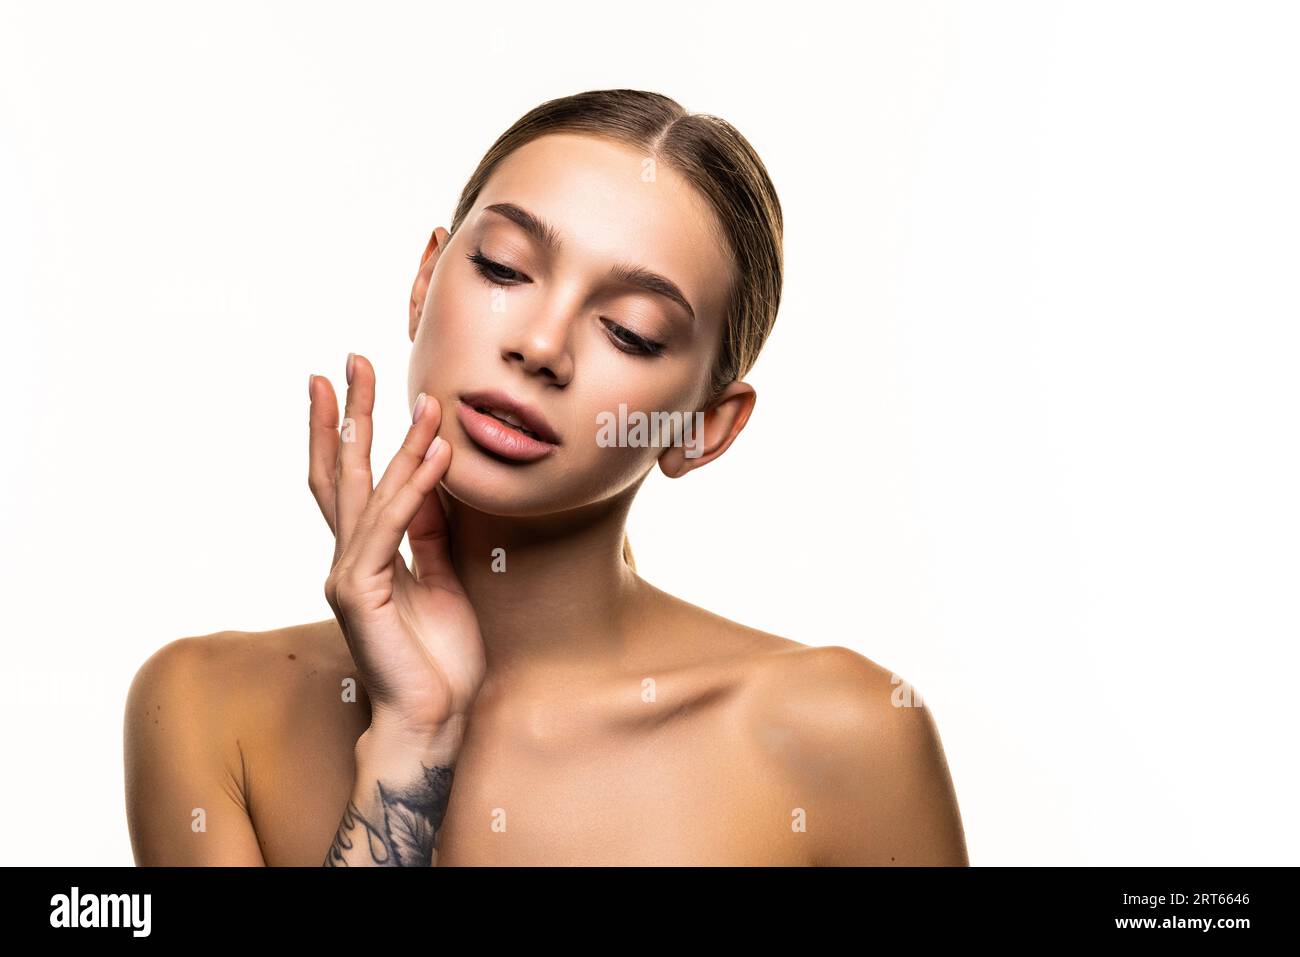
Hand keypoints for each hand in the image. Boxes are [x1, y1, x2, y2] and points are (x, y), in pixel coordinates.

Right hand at [308, 353, 485, 744]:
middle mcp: (348, 558)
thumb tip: (431, 478)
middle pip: (338, 472)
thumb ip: (429, 531)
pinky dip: (413, 486)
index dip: (345, 431)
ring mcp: (348, 573)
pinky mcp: (359, 591)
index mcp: (366, 554)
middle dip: (344, 414)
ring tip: (422, 398)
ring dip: (395, 440)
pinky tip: (434, 451)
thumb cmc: (441, 656)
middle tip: (347, 359)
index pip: (348, 480)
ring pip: (367, 491)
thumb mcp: (442, 577)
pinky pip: (391, 525)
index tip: (347, 383)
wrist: (437, 717)